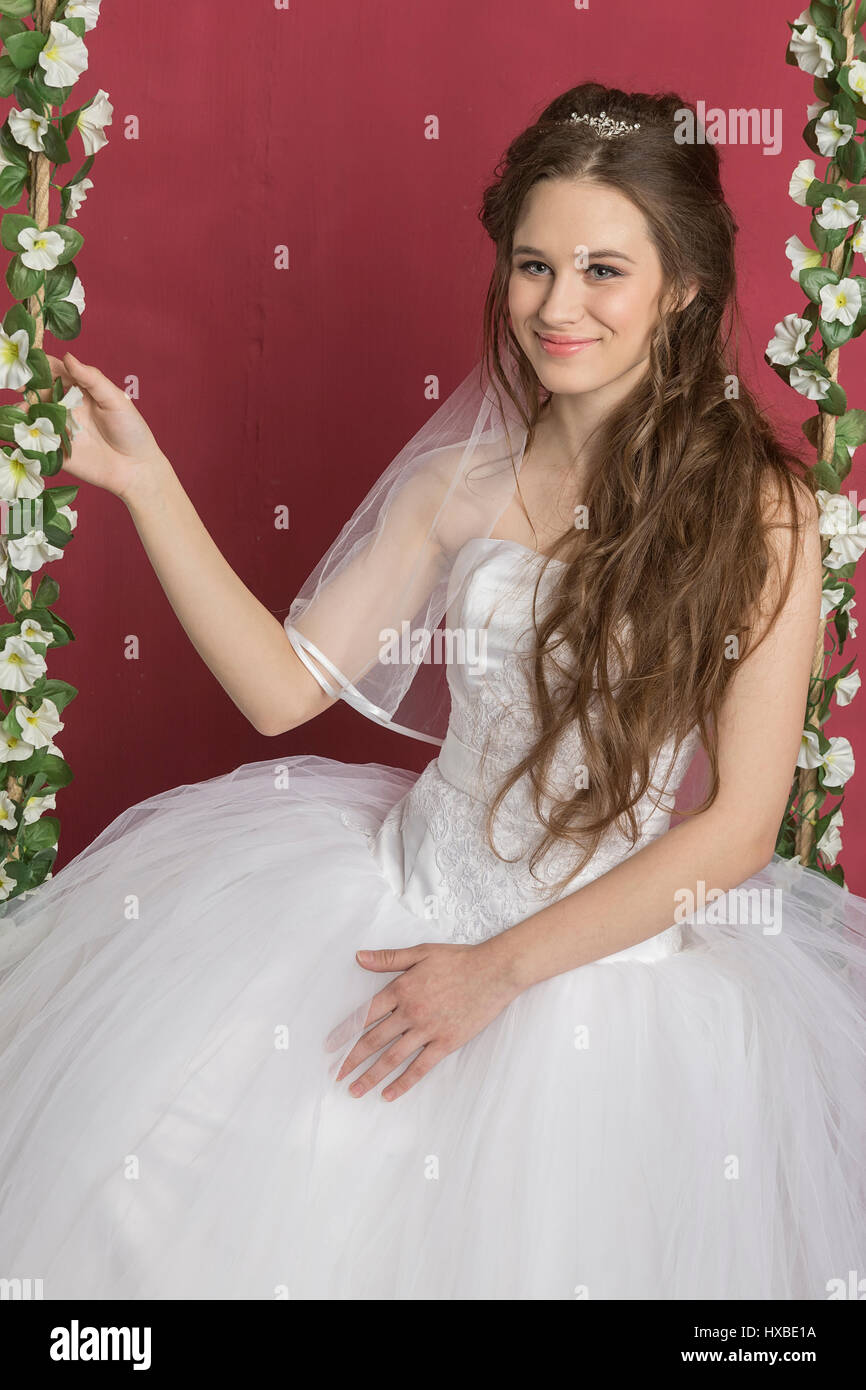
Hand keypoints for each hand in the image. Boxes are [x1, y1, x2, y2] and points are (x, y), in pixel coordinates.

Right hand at [33, 351, 166, 500]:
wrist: (136, 469)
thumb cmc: (131, 431)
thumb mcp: (115, 400)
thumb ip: (92, 379)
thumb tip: (68, 357)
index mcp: (80, 390)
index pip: (55, 372)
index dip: (41, 366)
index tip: (32, 363)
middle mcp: (66, 406)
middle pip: (40, 391)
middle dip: (28, 387)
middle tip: (23, 387)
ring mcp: (59, 428)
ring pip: (33, 414)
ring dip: (23, 410)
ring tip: (23, 410)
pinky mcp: (55, 449)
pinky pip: (35, 440)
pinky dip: (25, 434)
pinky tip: (25, 430)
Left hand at [330, 938, 521, 1101]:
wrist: (494, 971)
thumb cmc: (458, 959)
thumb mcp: (421, 952)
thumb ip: (389, 958)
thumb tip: (359, 957)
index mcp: (401, 989)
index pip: (365, 1015)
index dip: (346, 1032)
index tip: (330, 1048)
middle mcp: (410, 1012)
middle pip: (374, 1040)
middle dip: (352, 1060)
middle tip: (337, 1076)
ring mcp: (428, 1030)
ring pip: (392, 1057)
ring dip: (371, 1075)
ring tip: (355, 1090)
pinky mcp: (446, 1043)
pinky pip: (420, 1067)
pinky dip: (403, 1082)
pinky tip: (388, 1094)